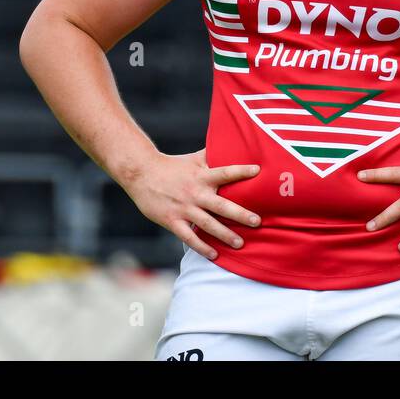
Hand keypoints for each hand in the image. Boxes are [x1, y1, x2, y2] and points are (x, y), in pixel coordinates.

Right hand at [123, 149, 260, 259]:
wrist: (141, 174)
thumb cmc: (172, 166)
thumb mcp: (194, 158)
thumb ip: (212, 156)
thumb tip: (232, 144)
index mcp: (202, 176)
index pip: (225, 172)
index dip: (241, 171)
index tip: (258, 171)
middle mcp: (195, 193)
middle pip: (221, 205)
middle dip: (240, 214)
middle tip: (257, 221)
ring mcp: (184, 208)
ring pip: (208, 224)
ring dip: (225, 235)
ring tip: (240, 243)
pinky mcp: (172, 221)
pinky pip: (189, 237)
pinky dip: (202, 247)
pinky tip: (215, 254)